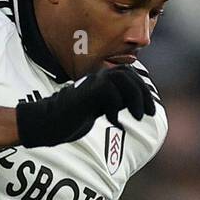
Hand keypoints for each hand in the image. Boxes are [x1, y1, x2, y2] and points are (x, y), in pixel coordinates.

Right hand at [16, 66, 155, 147]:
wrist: (48, 123)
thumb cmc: (71, 119)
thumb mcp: (99, 109)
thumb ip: (115, 102)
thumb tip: (136, 102)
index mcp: (102, 80)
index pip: (129, 76)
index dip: (143, 90)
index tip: (151, 110)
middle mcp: (97, 78)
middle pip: (129, 75)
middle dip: (143, 94)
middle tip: (150, 114)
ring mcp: (91, 83)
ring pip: (122, 79)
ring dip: (134, 98)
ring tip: (138, 117)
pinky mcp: (85, 92)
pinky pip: (108, 92)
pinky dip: (115, 108)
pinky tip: (113, 122)